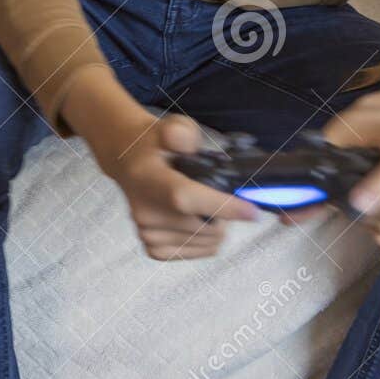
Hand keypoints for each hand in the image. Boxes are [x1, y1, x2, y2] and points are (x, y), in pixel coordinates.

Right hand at [102, 114, 260, 259]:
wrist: (127, 162)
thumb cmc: (154, 145)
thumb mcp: (168, 127)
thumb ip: (181, 132)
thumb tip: (187, 145)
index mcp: (148, 178)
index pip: (184, 198)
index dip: (221, 207)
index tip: (252, 211)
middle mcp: (145, 210)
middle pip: (204, 226)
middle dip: (225, 214)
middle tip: (217, 194)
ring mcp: (147, 232)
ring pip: (206, 242)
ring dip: (216, 227)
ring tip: (204, 206)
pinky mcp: (153, 248)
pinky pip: (196, 252)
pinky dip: (205, 240)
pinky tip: (197, 222)